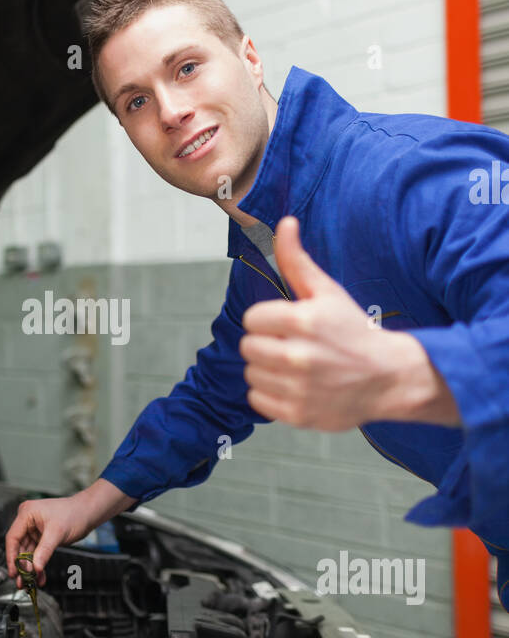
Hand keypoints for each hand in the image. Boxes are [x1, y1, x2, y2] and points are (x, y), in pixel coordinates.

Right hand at [4, 494, 92, 587]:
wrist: (88, 513)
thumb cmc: (74, 513)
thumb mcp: (57, 533)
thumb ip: (44, 551)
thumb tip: (35, 568)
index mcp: (26, 513)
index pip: (13, 538)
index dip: (12, 556)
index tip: (13, 571)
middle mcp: (28, 521)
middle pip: (18, 547)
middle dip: (20, 565)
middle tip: (20, 581)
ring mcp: (34, 530)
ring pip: (27, 553)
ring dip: (29, 568)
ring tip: (29, 582)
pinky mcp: (41, 537)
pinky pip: (36, 554)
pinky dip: (38, 565)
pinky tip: (40, 576)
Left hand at [238, 216, 458, 429]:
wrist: (390, 377)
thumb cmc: (354, 331)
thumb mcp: (328, 292)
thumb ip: (298, 261)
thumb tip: (284, 223)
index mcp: (304, 321)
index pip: (252, 318)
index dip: (268, 319)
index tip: (287, 324)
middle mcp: (299, 356)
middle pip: (248, 347)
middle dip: (266, 344)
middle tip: (292, 346)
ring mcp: (298, 388)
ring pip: (251, 374)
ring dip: (267, 369)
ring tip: (295, 366)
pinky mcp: (298, 414)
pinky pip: (257, 401)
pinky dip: (271, 395)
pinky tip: (294, 386)